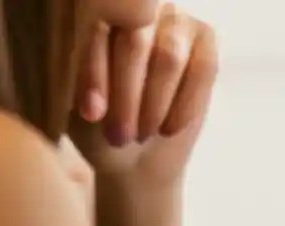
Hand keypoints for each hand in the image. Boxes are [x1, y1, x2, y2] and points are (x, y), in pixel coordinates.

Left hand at [68, 3, 217, 186]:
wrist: (134, 152)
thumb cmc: (97, 122)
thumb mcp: (78, 106)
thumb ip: (78, 85)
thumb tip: (89, 93)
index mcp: (91, 12)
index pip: (92, 32)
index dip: (94, 73)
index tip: (91, 114)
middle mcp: (135, 9)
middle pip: (134, 43)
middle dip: (127, 95)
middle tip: (119, 136)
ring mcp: (172, 20)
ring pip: (169, 57)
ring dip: (155, 103)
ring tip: (140, 135)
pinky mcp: (206, 40)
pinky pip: (203, 70)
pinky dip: (185, 105)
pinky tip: (168, 129)